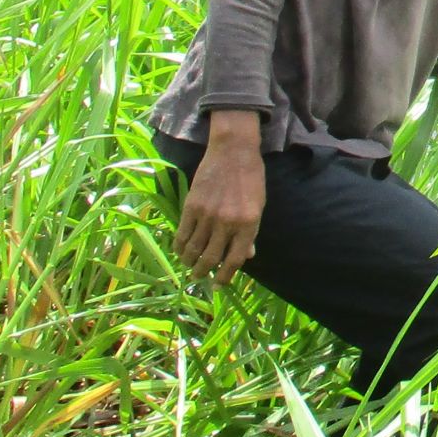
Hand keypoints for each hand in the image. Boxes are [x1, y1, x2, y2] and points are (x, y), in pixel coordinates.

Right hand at [173, 111, 265, 284]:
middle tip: (199, 278)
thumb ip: (251, 232)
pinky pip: (183, 233)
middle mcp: (228, 223)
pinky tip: (179, 251)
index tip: (219, 285)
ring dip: (190, 262)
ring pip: (194, 249)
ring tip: (188, 267)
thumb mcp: (258, 205)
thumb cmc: (251, 178)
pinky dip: (179, 246)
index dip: (226, 276)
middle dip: (204, 272)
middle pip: (211, 258)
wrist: (233, 151)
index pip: (235, 260)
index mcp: (249, 224)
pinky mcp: (192, 206)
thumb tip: (247, 256)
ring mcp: (208, 215)